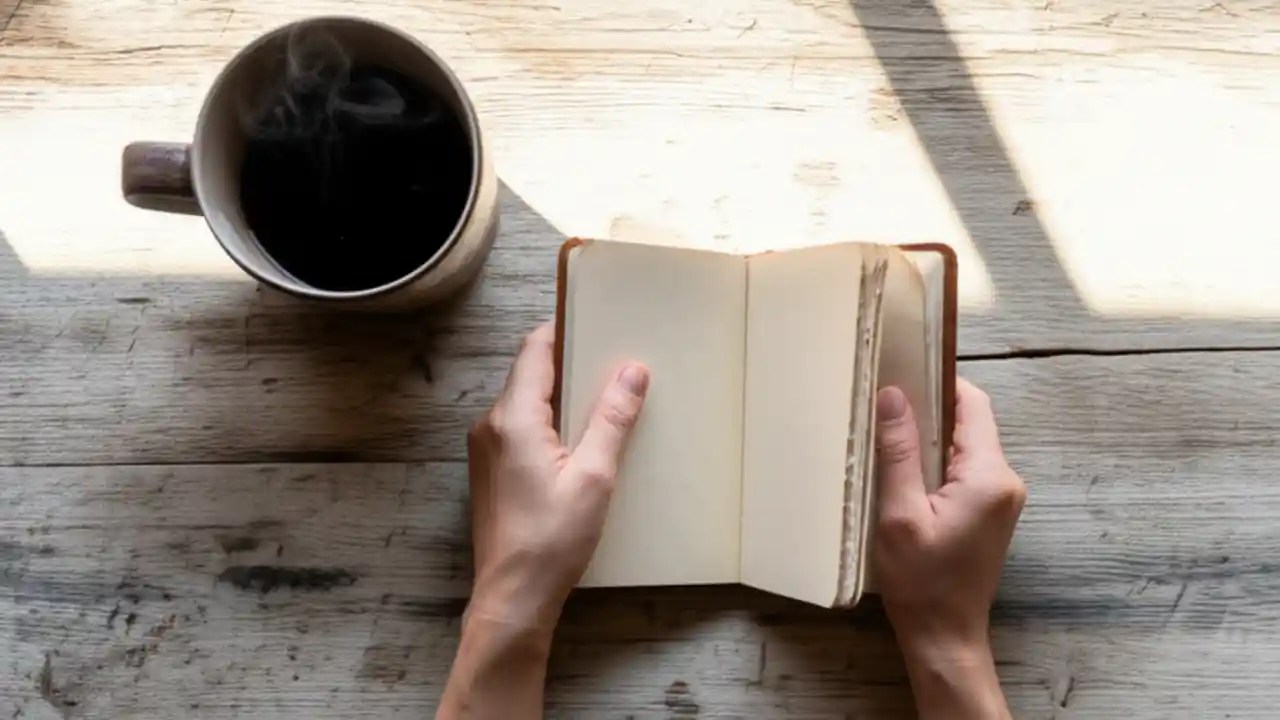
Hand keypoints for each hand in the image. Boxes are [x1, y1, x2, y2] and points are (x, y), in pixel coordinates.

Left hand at [466, 322, 649, 628]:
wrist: (512, 596)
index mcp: (513, 418)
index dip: (563, 328)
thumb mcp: (595, 476)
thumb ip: (612, 418)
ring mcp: (485, 449)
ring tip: (602, 399)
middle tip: (610, 359)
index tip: (594, 319)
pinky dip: (548, 421)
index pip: (535, 350)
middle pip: (529, 373)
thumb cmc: (551, 540)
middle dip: (569, 362)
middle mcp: (491, 425)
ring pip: (525, 402)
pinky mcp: (490, 471)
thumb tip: (633, 370)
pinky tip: (577, 440)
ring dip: (559, 395)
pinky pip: (519, 428)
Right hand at [873, 377, 1024, 718]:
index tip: (900, 372)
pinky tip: (904, 473)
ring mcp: (1002, 497)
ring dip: (929, 439)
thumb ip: (899, 451)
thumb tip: (893, 394)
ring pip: (965, 445)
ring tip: (887, 439)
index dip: (937, 382)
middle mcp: (1006, 480)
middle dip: (928, 410)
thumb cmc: (920, 581)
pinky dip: (936, 463)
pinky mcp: (991, 512)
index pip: (972, 404)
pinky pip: (964, 469)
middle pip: (969, 422)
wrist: (944, 636)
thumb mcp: (900, 513)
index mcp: (989, 475)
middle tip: (883, 406)